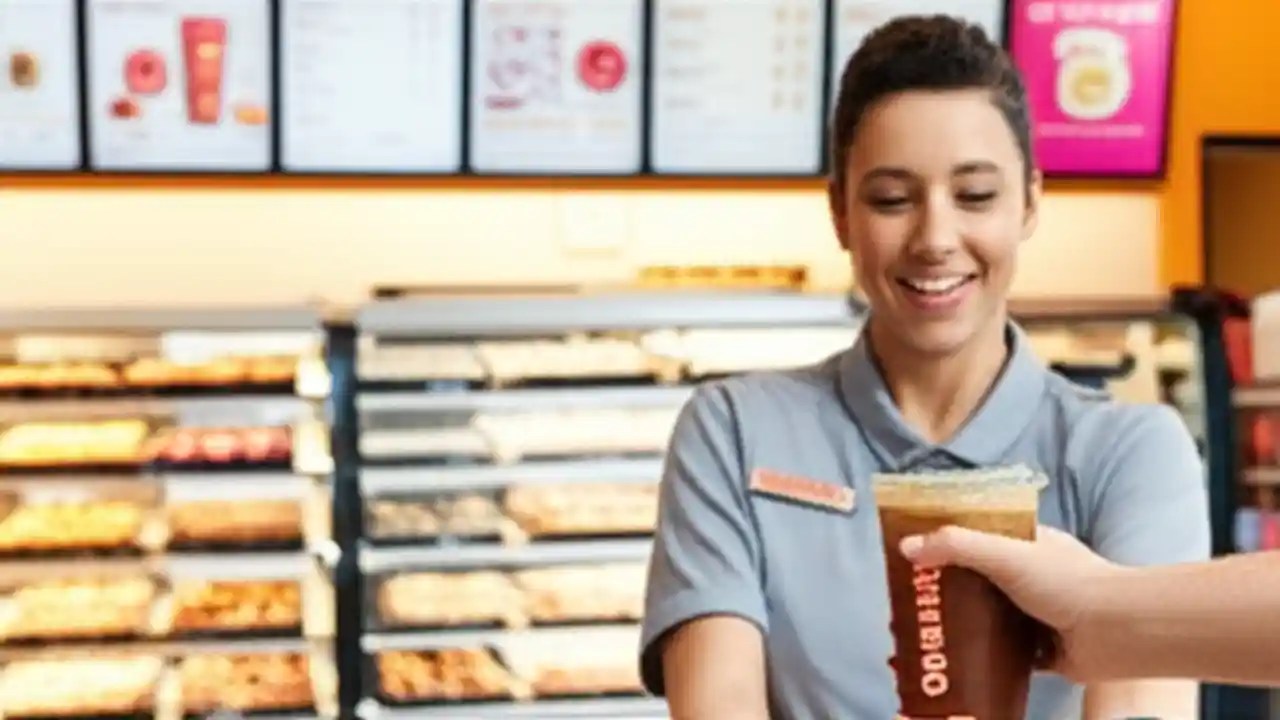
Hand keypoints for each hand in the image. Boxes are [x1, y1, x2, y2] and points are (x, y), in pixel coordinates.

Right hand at [899, 524, 1123, 681]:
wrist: (1118, 633)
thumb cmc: (1066, 582)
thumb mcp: (1005, 553)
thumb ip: (957, 546)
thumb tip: (907, 547)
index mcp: (1027, 542)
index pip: (979, 534)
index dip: (947, 541)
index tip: (914, 552)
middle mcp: (1031, 575)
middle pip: (979, 579)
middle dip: (947, 588)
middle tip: (912, 599)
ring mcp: (1037, 613)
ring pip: (989, 617)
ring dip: (962, 625)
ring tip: (926, 631)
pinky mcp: (1041, 650)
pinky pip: (1004, 653)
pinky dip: (982, 657)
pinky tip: (955, 661)